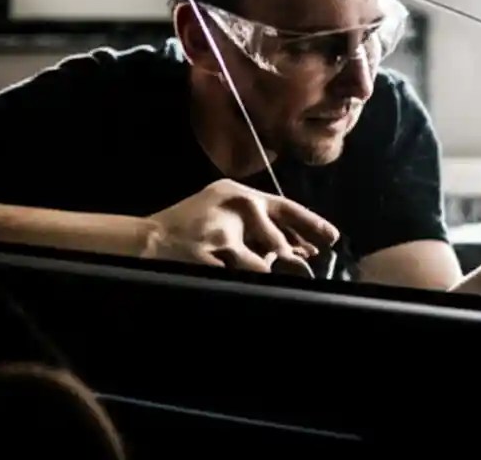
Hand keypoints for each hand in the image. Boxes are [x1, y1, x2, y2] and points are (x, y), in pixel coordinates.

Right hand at [143, 179, 339, 276]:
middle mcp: (234, 208)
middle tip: (306, 268)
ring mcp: (221, 235)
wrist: (148, 240)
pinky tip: (254, 286)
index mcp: (239, 194)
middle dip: (294, 261)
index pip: (286, 208)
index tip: (332, 238)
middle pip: (279, 241)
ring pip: (264, 265)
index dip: (312, 224)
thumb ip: (260, 226)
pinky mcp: (209, 259)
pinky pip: (243, 278)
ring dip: (272, 276)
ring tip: (275, 279)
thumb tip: (301, 248)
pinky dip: (252, 283)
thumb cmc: (189, 226)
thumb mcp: (225, 213)